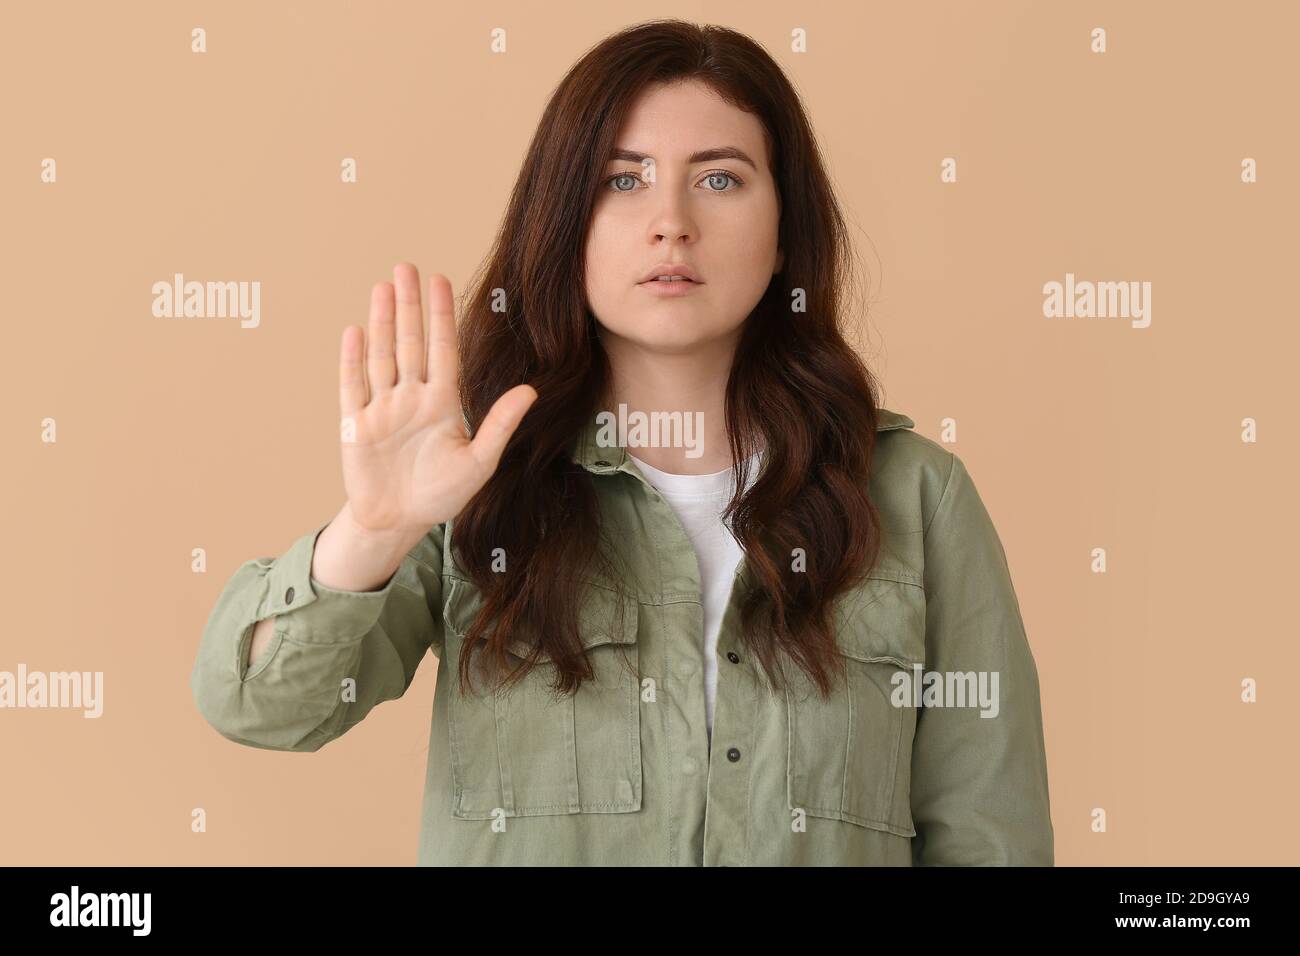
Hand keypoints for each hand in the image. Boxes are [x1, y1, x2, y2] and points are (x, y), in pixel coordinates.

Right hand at [337, 263, 536, 536]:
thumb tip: (531, 391)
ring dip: (382, 322)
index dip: (441, 316)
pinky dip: (353, 359)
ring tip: (383, 286)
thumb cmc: (441, 494)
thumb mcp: (479, 462)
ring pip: (382, 355)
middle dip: (409, 306)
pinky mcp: (355, 424)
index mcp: (443, 404)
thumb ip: (500, 424)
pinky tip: (356, 330)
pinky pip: (353, 385)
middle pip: (410, 343)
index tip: (441, 280)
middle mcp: (411, 398)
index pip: (443, 350)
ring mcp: (382, 408)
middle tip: (407, 267)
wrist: (398, 522)